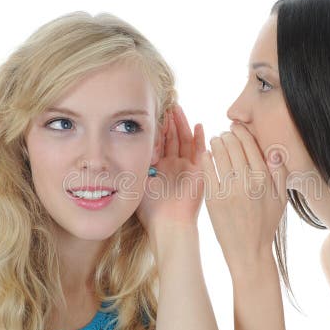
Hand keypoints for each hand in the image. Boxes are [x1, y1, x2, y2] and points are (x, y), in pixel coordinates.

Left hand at [136, 104, 205, 239]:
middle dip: (171, 122)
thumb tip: (129, 143)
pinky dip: (200, 138)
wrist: (168, 223)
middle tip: (168, 106)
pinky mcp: (198, 171)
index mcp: (158, 169)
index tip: (155, 113)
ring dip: (182, 125)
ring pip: (185, 141)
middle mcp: (173, 166)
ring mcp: (187, 168)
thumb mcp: (138, 180)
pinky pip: (200, 151)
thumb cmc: (150, 207)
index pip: (160, 143)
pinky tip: (198, 125)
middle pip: (173, 138)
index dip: (158, 128)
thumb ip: (137, 162)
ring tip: (178, 109)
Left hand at [201, 123, 289, 276]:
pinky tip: (207, 155)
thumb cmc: (265, 224)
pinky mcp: (214, 199)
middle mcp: (247, 182)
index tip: (237, 129)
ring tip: (216, 141)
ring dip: (216, 143)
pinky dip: (207, 158)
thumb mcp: (281, 199)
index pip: (250, 145)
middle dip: (228, 135)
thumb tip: (274, 150)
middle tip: (224, 134)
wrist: (248, 251)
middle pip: (234, 146)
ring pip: (220, 154)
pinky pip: (208, 170)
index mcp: (264, 180)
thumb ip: (280, 173)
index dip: (242, 132)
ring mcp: (229, 190)